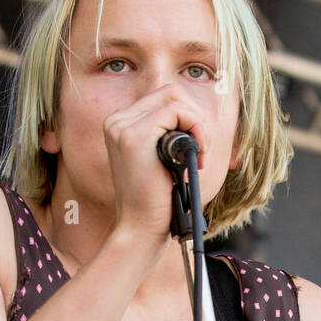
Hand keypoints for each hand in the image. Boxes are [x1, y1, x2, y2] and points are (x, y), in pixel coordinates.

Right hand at [103, 90, 210, 249]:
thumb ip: (168, 137)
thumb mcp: (162, 162)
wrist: (141, 228)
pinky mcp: (135, 136)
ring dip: (197, 123)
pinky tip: (198, 154)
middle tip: (202, 150)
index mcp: (122, 126)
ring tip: (200, 154)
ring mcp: (122, 127)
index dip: (188, 117)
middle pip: (169, 92)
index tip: (198, 149)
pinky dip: (196, 127)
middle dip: (195, 117)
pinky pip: (177, 110)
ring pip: (174, 97)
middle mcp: (117, 121)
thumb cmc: (157, 202)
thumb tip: (196, 119)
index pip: (162, 99)